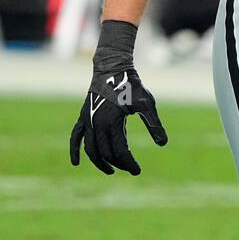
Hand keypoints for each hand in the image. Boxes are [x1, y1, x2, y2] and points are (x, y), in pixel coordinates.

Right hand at [69, 20, 167, 175]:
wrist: (112, 68)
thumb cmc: (131, 85)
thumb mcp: (146, 103)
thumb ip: (154, 124)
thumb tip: (163, 144)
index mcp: (112, 122)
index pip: (119, 151)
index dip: (129, 163)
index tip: (137, 171)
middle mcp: (97, 123)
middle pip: (105, 152)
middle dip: (118, 163)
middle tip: (130, 168)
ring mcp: (88, 121)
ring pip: (90, 149)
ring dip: (99, 162)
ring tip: (110, 170)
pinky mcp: (83, 117)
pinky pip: (76, 137)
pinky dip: (75, 150)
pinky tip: (76, 162)